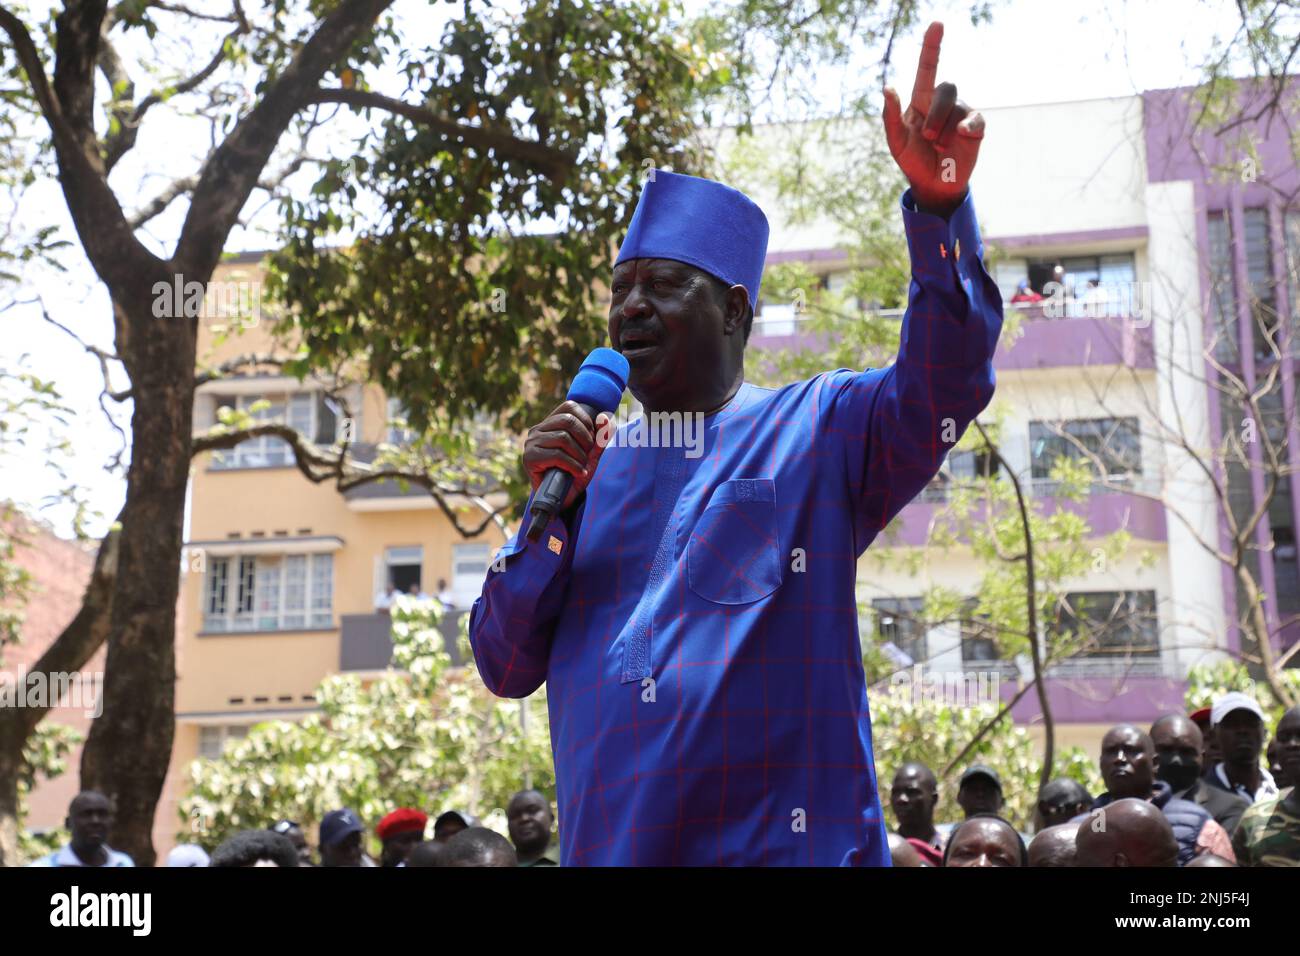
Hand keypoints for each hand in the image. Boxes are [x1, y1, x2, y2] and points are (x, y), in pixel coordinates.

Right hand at [523, 400, 612, 509]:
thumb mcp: (591, 453)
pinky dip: (574, 465)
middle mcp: (538, 430)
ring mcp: (531, 443)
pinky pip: (557, 455)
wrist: (563, 500)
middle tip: (588, 454)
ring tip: (582, 466)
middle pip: (568, 420)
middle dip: (585, 438)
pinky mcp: (529, 458)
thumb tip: (606, 418)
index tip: (591, 439)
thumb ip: (600, 436)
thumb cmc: (575, 473)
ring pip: (563, 437)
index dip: (586, 420)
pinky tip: (579, 473)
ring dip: (579, 454)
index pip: (569, 407)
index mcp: (550, 424)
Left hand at [882, 21, 984, 216]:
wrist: (932, 184)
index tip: (937, 24)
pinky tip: (961, 136)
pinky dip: (967, 127)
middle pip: (945, 89)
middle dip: (935, 114)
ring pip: (958, 107)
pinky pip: (975, 119)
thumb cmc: (912, 160)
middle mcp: (942, 103)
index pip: (928, 68)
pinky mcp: (975, 128)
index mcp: (920, 101)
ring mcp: (961, 113)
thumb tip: (888, 88)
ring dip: (945, 128)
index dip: (932, 46)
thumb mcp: (896, 142)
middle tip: (927, 138)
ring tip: (938, 146)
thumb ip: (891, 116)